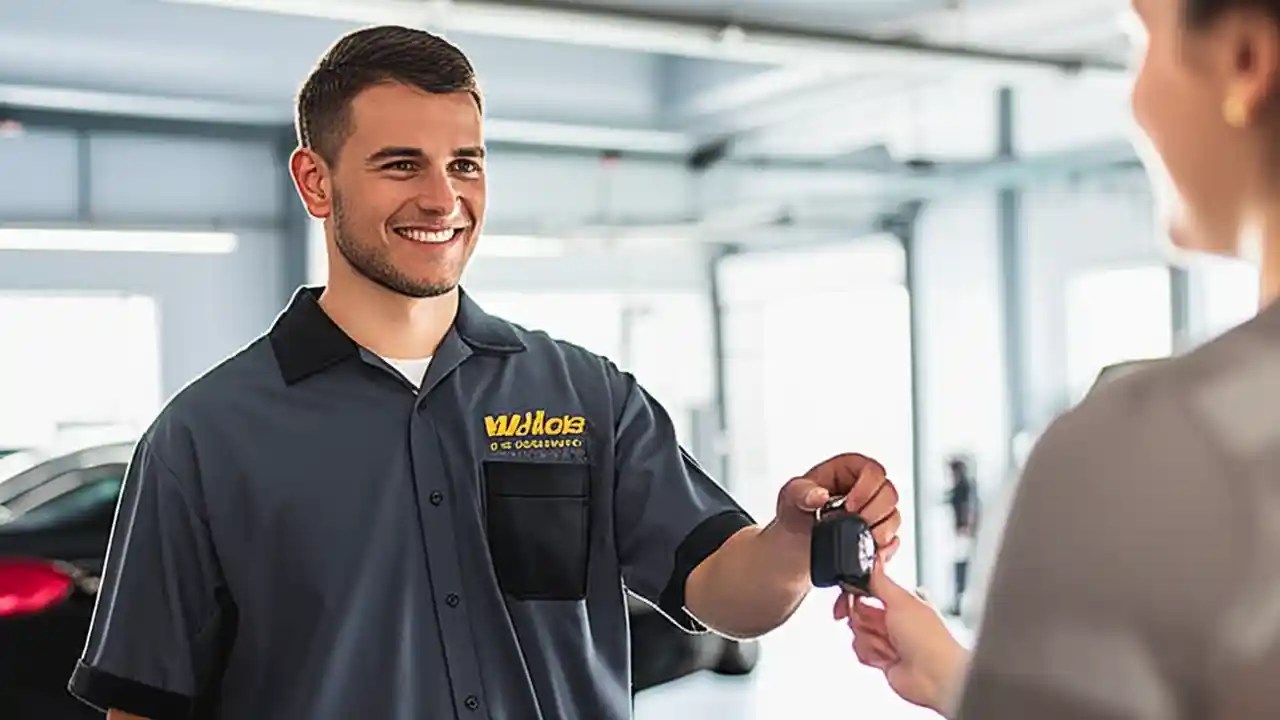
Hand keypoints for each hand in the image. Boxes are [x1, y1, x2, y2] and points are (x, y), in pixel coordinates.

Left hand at [776, 453, 901, 550]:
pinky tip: (864, 552)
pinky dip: (881, 550)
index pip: (873, 471)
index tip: (850, 505)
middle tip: (853, 524)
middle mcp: (866, 490)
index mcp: (848, 471)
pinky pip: (892, 542)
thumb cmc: (795, 512)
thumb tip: (819, 495)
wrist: (794, 545)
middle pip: (890, 494)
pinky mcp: (877, 535)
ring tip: (856, 539)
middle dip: (873, 513)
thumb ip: (802, 492)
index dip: (867, 488)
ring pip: (894, 518)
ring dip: (878, 532)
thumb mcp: (790, 496)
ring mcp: (874, 513)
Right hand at [834, 556, 968, 716]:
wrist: (934, 676)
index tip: (849, 597)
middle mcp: (895, 620)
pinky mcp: (883, 660)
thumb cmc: (929, 639)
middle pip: (859, 613)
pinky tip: (887, 658)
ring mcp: (888, 641)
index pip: (869, 591)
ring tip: (889, 646)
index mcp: (902, 602)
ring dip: (869, 640)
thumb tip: (870, 565)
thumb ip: (881, 582)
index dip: (855, 594)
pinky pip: (861, 652)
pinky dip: (871, 655)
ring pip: (858, 634)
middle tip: (876, 625)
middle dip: (862, 620)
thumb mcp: (901, 601)